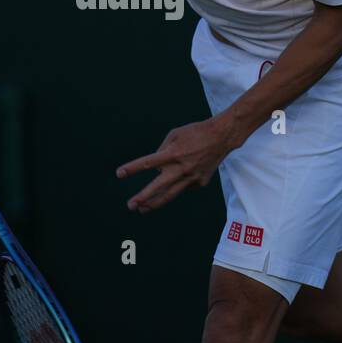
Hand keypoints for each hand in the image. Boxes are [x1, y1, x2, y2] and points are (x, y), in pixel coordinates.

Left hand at [116, 116, 235, 213]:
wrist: (222, 137)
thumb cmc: (196, 133)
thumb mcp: (175, 134)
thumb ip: (162, 150)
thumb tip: (155, 167)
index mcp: (173, 153)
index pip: (148, 163)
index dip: (132, 169)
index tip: (119, 174)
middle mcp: (181, 168)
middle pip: (158, 186)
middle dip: (143, 197)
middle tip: (130, 205)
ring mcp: (192, 177)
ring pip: (170, 194)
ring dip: (155, 203)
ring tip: (142, 209)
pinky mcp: (200, 182)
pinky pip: (184, 186)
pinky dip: (178, 183)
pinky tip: (182, 176)